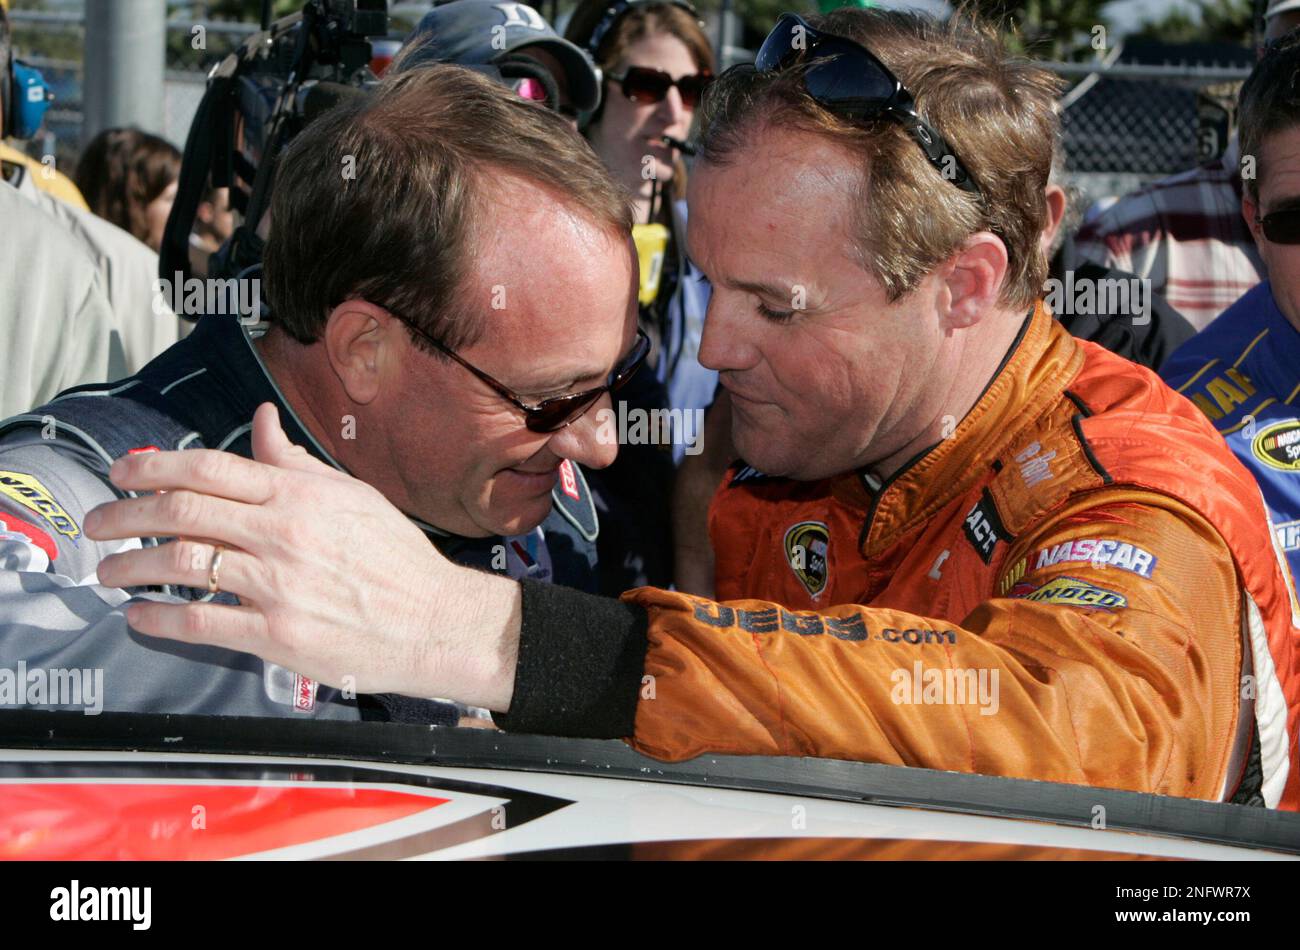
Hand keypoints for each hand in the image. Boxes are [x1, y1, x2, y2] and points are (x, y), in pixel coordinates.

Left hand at [86, 402, 521, 709]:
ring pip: (181, 564)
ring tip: (107, 571)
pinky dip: (159, 619)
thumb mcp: (351, 495)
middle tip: (97, 523)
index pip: (209, 468)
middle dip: (125, 514)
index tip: (122, 473)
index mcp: (299, 494)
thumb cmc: (396, 557)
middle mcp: (283, 533)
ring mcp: (278, 585)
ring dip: (131, 566)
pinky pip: (200, 623)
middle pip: (182, 512)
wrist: (433, 620)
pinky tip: (139, 616)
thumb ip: (296, 463)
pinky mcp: (277, 635)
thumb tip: (260, 423)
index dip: (154, 467)